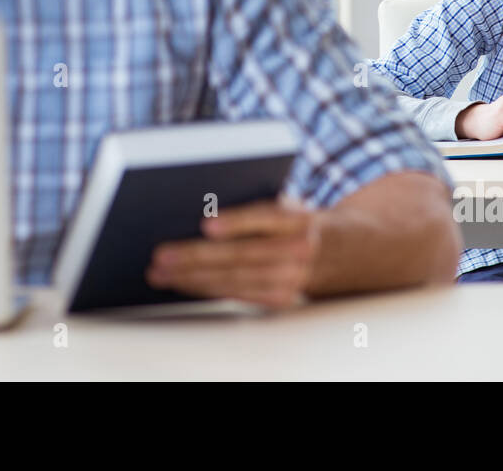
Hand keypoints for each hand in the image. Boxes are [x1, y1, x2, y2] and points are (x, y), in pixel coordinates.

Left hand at [146, 198, 318, 309]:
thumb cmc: (296, 219)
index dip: (236, 222)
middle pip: (242, 254)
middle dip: (196, 256)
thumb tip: (199, 204)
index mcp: (299, 218)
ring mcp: (292, 278)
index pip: (266, 217)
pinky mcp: (281, 298)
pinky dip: (207, 289)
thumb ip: (255, 203)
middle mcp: (298, 250)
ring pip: (235, 280)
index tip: (205, 225)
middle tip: (161, 255)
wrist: (342, 251)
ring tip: (160, 273)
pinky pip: (238, 295)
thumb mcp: (287, 202)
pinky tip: (183, 284)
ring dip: (193, 278)